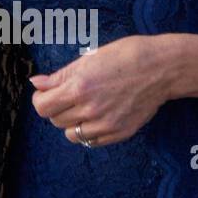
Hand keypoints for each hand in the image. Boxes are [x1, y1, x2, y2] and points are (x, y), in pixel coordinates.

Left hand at [30, 35, 174, 147]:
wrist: (162, 69)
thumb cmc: (125, 56)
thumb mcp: (88, 59)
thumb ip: (59, 76)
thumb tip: (36, 83)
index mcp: (80, 88)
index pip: (43, 107)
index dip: (40, 99)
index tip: (46, 93)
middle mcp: (91, 110)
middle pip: (55, 121)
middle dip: (56, 108)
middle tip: (67, 96)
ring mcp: (106, 125)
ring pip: (71, 135)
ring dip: (71, 122)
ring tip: (82, 107)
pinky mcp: (120, 133)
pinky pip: (92, 142)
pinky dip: (88, 131)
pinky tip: (96, 116)